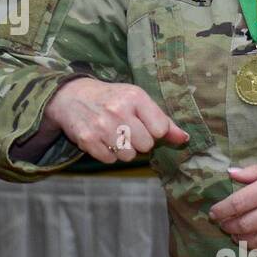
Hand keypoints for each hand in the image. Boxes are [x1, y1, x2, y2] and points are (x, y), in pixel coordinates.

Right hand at [43, 78, 189, 163]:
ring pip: (129, 156)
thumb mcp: (138, 101)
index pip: (160, 129)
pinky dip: (108, 153)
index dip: (154, 131)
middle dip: (139, 141)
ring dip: (124, 150)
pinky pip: (110, 160)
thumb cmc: (112, 99)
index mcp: (135, 96)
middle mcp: (118, 110)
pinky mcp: (87, 139)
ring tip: (114, 134)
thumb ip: (163, 121)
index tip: (143, 124)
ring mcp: (101, 126)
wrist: (72, 96)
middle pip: (146, 145)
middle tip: (127, 130)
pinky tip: (102, 139)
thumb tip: (184, 139)